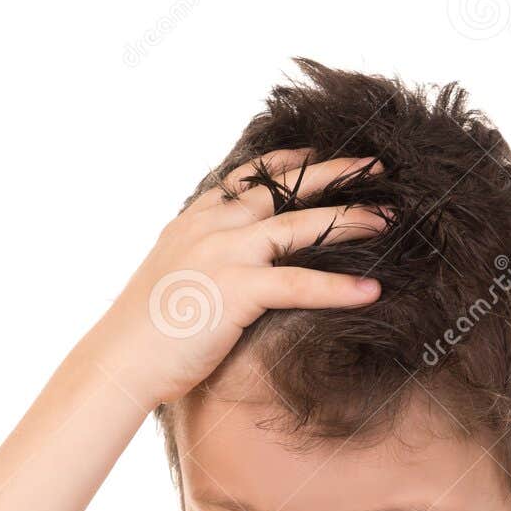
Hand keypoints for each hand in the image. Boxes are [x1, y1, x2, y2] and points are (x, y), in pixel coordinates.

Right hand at [83, 149, 389, 408]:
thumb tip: (225, 266)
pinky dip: (338, 287)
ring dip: (351, 221)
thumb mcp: (172, 275)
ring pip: (301, 226)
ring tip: (390, 219)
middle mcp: (214, 225)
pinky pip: (299, 283)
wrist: (120, 359)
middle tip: (377, 167)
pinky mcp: (237, 291)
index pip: (251, 176)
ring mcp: (226, 254)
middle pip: (286, 188)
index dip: (292, 161)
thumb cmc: (146, 331)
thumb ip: (202, 256)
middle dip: (336, 175)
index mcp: (197, 218)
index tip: (323, 151)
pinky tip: (371, 291)